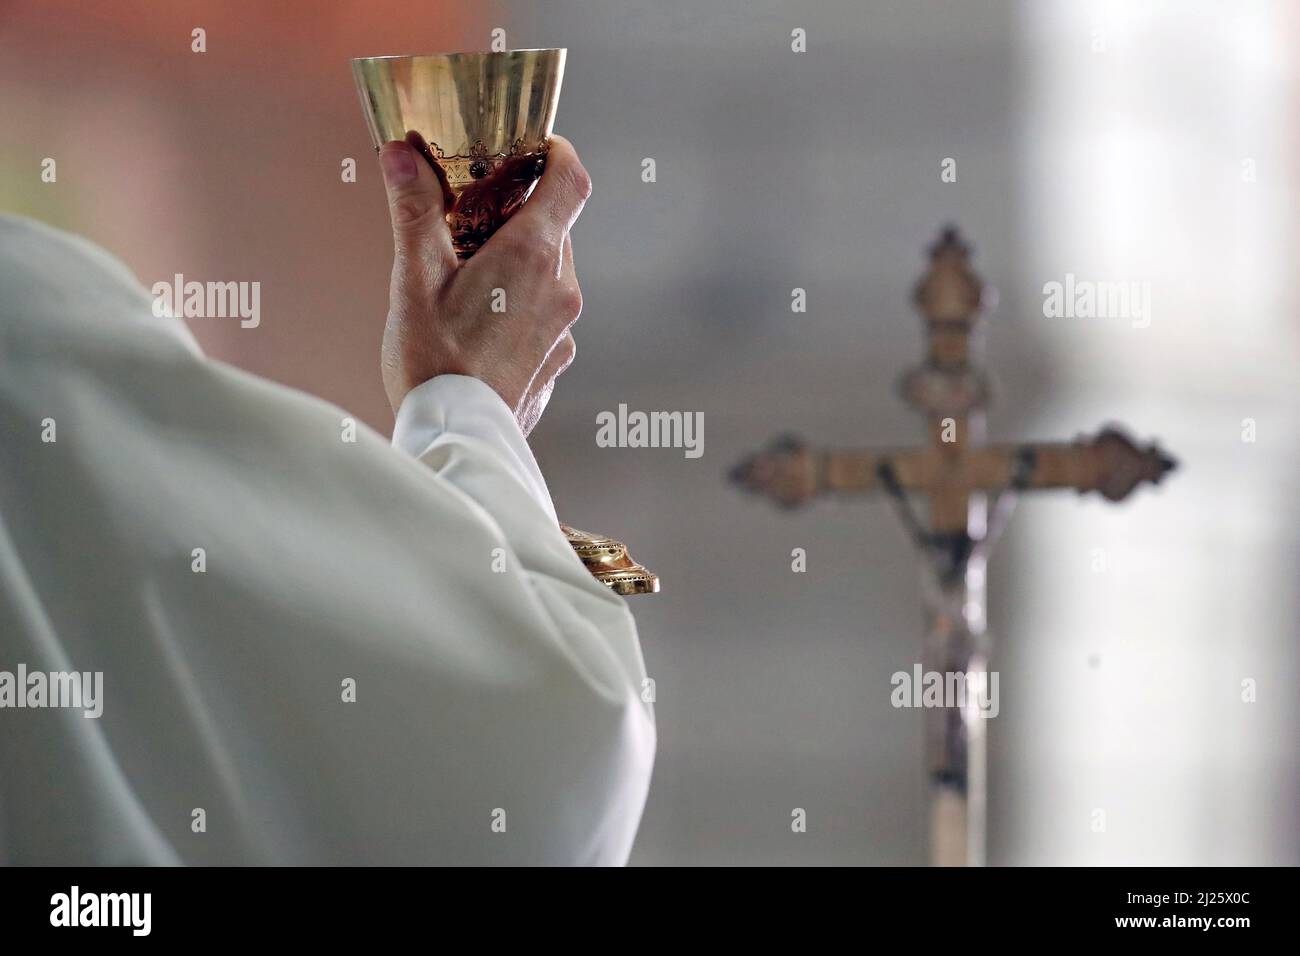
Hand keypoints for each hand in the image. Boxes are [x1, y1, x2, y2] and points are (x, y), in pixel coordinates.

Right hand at [377, 131, 588, 433]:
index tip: (534, 147)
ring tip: (468, 275)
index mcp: (531, 255)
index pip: (571, 180)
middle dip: (520, 211)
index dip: (558, 154)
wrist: (458, 441)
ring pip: (551, 272)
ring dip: (519, 261)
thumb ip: (413, 211)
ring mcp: (564, 329)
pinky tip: (480, 323)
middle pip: (557, 226)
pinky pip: (547, 314)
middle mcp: (561, 288)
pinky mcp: (556, 361)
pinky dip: (522, 303)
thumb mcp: (413, 279)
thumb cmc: (434, 362)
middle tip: (472, 214)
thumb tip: (402, 154)